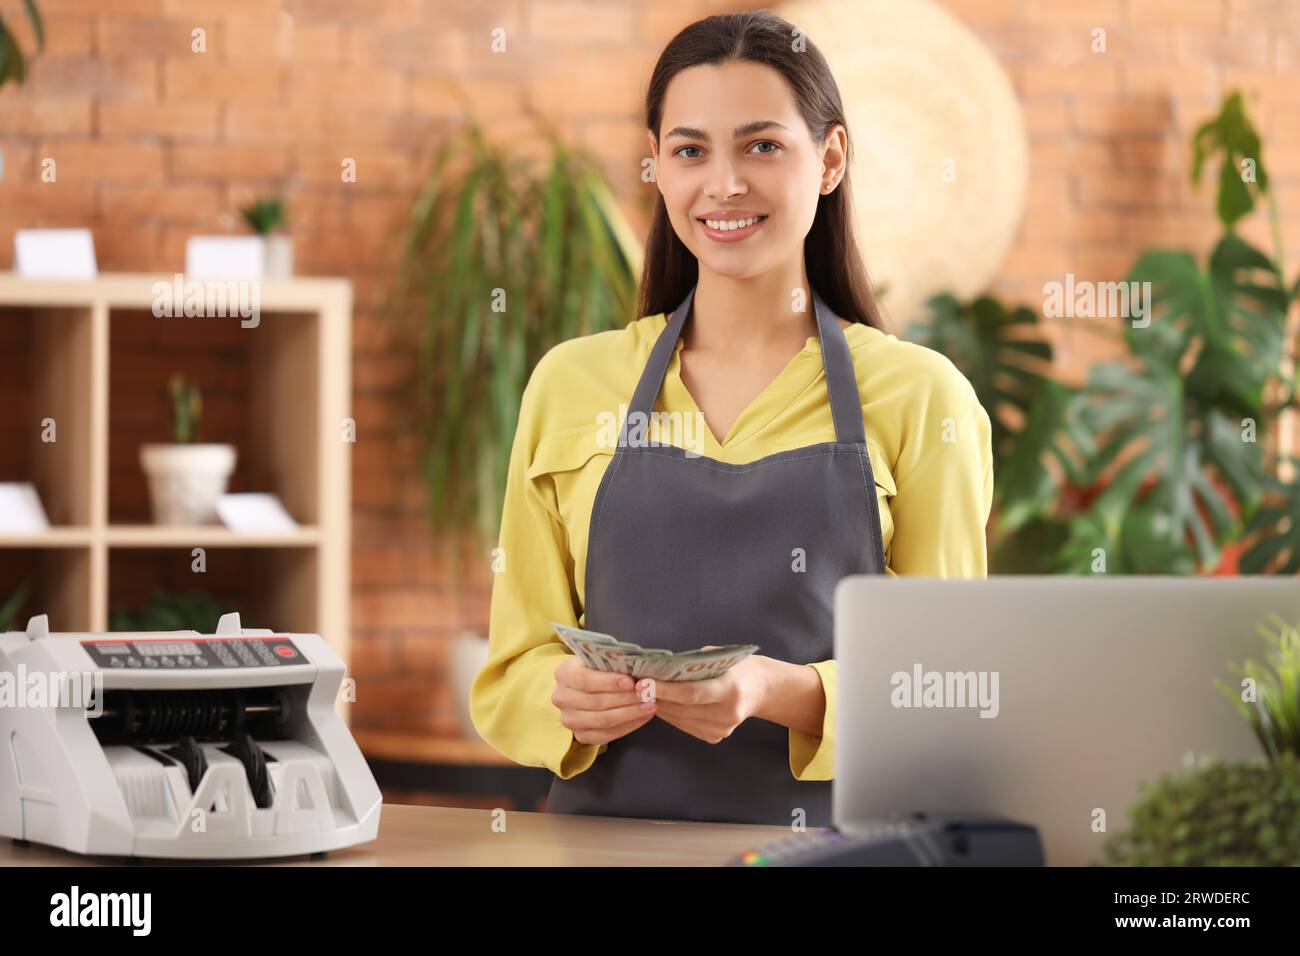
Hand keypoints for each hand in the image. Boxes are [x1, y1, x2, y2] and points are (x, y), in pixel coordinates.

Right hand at [553, 657, 656, 744]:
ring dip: (630, 714)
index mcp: (563, 674)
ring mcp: (569, 719)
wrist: (590, 685)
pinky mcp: (580, 735)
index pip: (585, 680)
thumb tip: (636, 668)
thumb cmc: (599, 668)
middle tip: (647, 694)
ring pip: (602, 720)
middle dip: (625, 699)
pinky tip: (643, 717)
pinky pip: (606, 735)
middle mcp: (561, 698)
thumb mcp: (602, 659)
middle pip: (595, 702)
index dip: (608, 682)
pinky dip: (628, 726)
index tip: (631, 682)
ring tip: (650, 706)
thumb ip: (613, 663)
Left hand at [641, 649, 770, 743]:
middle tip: (635, 687)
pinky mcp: (716, 737)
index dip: (665, 690)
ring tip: (643, 694)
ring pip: (681, 720)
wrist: (761, 690)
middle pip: (683, 708)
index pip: (692, 693)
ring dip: (660, 707)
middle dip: (656, 697)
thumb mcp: (720, 658)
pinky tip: (662, 704)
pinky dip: (671, 715)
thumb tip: (660, 668)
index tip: (643, 683)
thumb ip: (694, 665)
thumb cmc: (738, 667)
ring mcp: (723, 729)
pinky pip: (686, 726)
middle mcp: (727, 713)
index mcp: (730, 689)